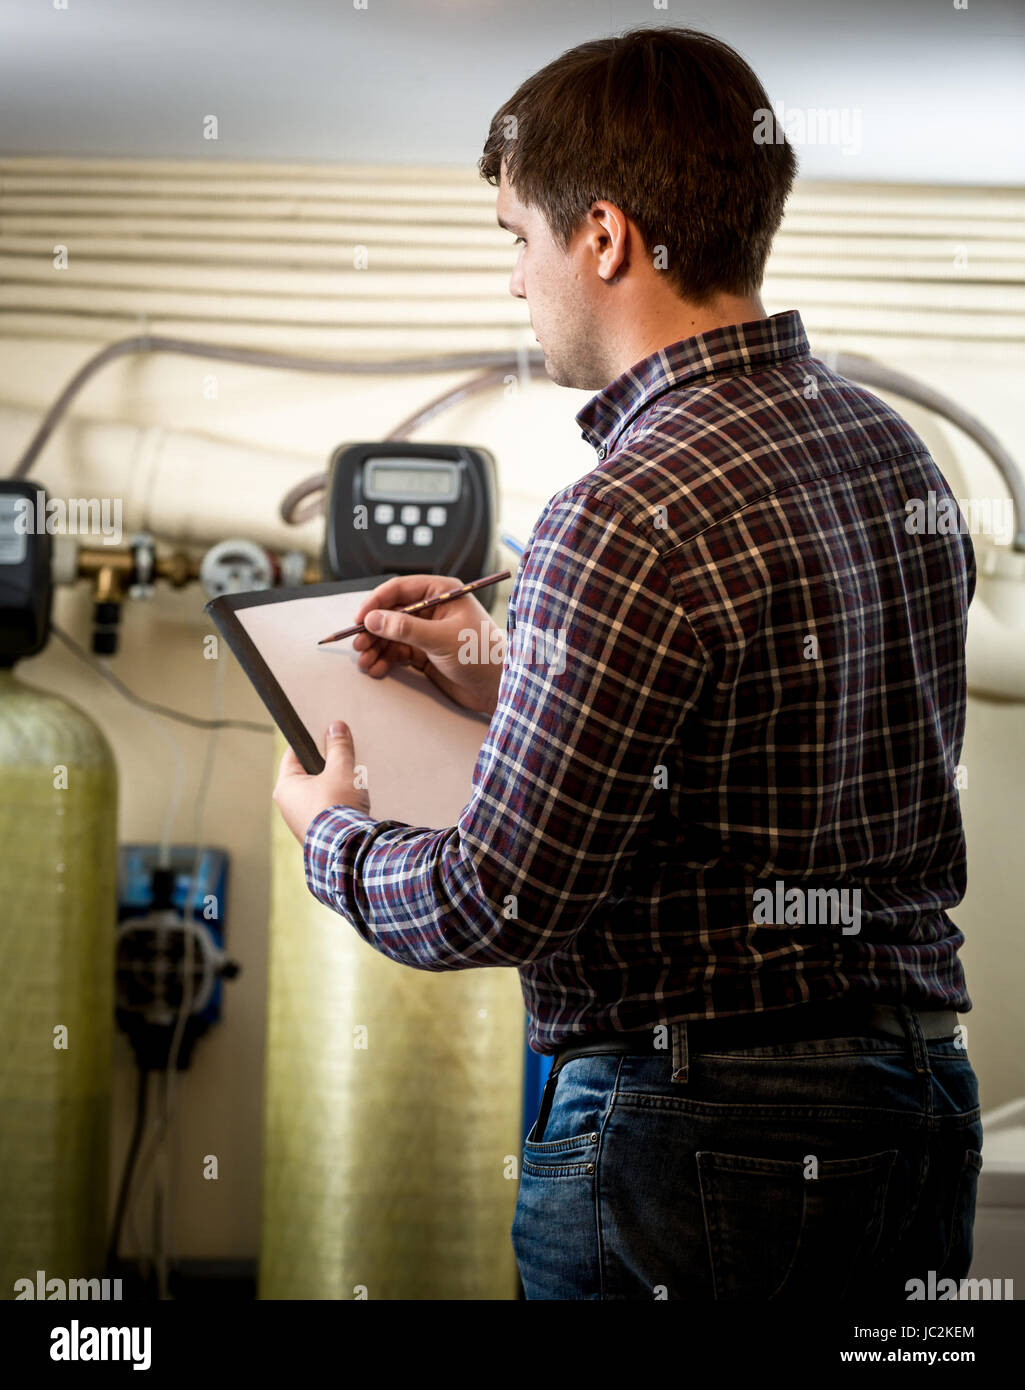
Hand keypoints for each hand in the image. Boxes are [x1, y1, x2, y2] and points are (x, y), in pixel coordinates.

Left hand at [272, 720, 370, 843]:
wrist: (346, 851)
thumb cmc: (337, 808)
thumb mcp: (341, 770)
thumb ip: (338, 747)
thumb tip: (335, 726)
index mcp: (285, 787)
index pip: (294, 755)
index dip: (311, 743)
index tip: (326, 736)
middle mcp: (287, 806)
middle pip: (307, 774)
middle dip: (326, 766)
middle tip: (343, 760)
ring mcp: (301, 822)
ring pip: (317, 794)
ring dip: (334, 787)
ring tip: (352, 784)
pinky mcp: (315, 834)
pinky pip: (325, 812)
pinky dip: (337, 806)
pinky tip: (352, 805)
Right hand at [350, 573, 505, 716]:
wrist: (498, 688)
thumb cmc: (482, 655)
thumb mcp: (442, 639)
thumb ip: (406, 629)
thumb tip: (373, 619)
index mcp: (442, 592)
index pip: (400, 589)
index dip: (376, 602)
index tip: (360, 619)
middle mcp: (432, 609)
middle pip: (391, 613)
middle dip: (373, 630)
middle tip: (359, 644)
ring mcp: (427, 631)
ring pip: (392, 635)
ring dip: (376, 647)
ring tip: (365, 661)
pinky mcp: (425, 653)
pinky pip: (397, 652)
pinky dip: (385, 660)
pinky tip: (377, 669)